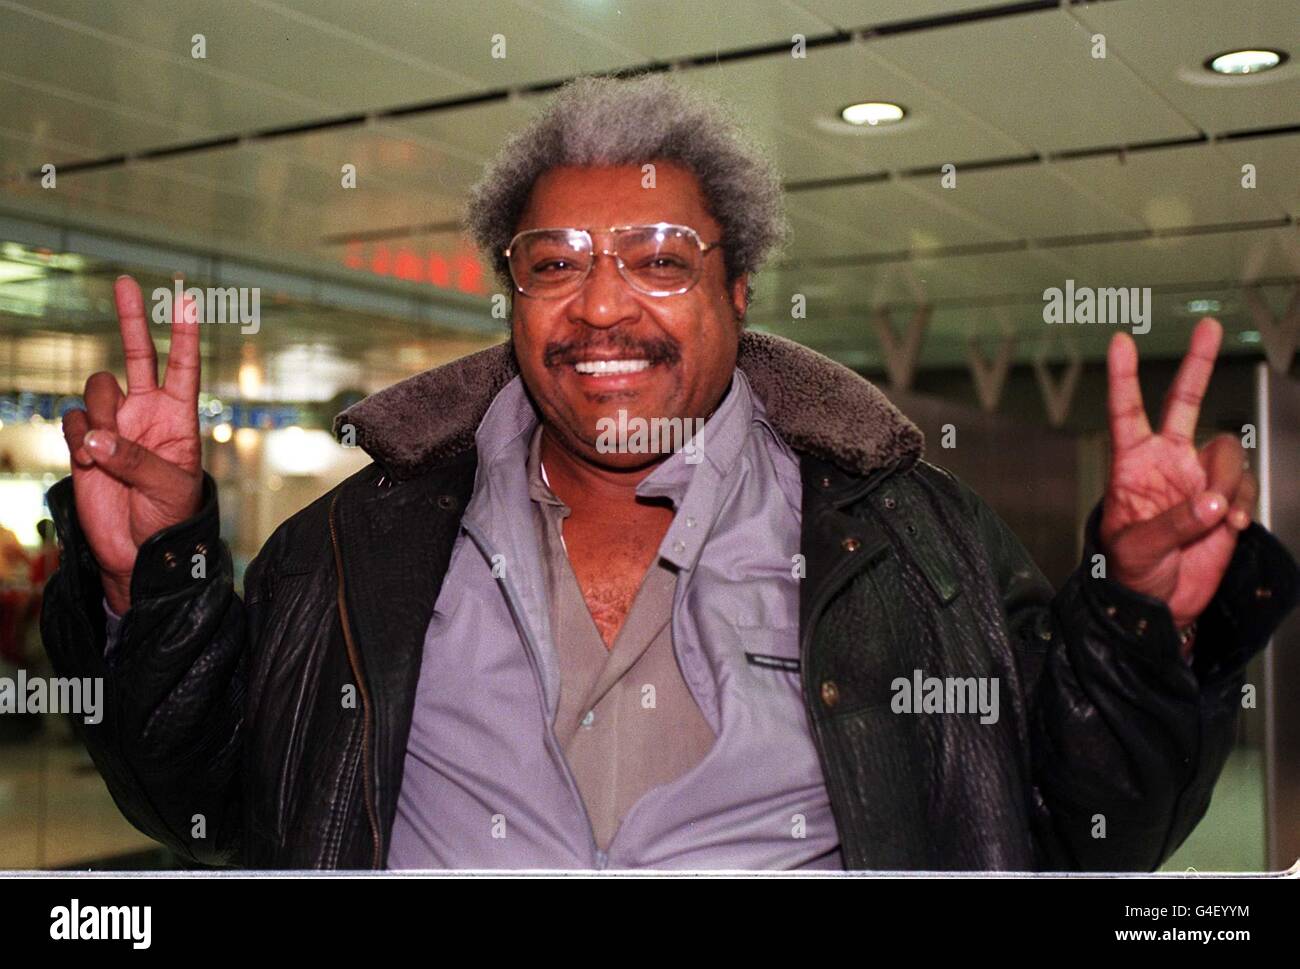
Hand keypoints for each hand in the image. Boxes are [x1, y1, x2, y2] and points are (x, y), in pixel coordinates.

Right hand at [61, 276, 203, 613]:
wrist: (137, 550)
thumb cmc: (169, 516)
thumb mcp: (167, 487)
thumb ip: (134, 459)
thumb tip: (96, 438)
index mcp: (178, 418)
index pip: (183, 368)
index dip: (185, 335)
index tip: (188, 300)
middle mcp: (146, 413)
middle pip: (138, 355)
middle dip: (132, 319)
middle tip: (128, 283)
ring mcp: (113, 425)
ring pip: (98, 389)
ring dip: (101, 414)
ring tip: (109, 451)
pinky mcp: (84, 443)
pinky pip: (73, 421)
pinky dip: (79, 437)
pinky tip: (91, 461)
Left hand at [1099, 318, 1255, 649]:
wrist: (1159, 604)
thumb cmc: (1130, 573)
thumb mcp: (1137, 547)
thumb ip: (1174, 522)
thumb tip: (1213, 502)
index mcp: (1132, 465)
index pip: (1126, 413)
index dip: (1123, 377)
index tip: (1119, 341)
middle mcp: (1167, 462)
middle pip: (1185, 402)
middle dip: (1198, 363)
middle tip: (1208, 325)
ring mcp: (1199, 478)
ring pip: (1228, 450)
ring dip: (1228, 482)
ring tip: (1218, 519)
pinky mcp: (1226, 500)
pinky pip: (1245, 485)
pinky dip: (1243, 504)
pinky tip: (1232, 526)